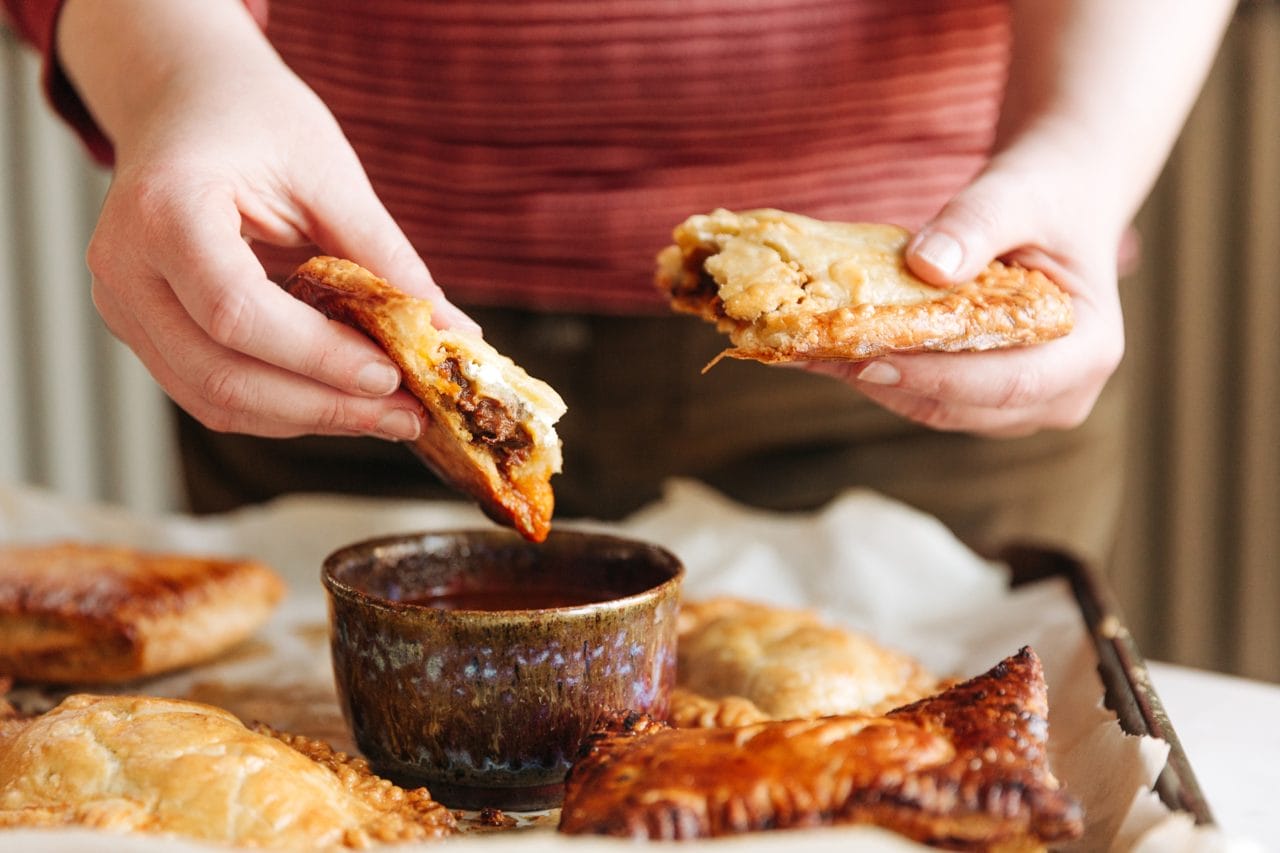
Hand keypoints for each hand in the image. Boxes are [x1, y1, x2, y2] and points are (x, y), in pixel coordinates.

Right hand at [60, 0, 475, 440]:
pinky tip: (344, 399)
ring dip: (311, 418)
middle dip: (326, 406)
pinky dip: (284, 406)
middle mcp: (126, 269)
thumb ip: (384, 257)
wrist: (184, 99)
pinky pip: (212, 391)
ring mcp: (125, 307)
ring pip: (215, 399)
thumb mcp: (328, 172)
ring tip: (390, 415)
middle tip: (409, 415)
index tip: (392, 375)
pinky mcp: (145, 331)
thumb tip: (452, 332)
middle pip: (222, 375)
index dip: (319, 357)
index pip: (237, 313)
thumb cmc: (252, 118)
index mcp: (163, 211)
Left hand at [807, 152, 1124, 437]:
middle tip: (813, 347)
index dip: (935, 376)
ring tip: (808, 344)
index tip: (867, 356)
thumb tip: (926, 266)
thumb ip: (976, 224)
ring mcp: (1017, 406)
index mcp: (1089, 351)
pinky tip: (829, 343)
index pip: (1008, 381)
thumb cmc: (1045, 196)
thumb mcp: (1017, 194)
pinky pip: (920, 395)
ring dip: (869, 377)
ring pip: (931, 407)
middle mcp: (1058, 394)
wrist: (1053, 202)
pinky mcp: (978, 400)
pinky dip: (876, 369)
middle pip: (960, 405)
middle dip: (885, 377)